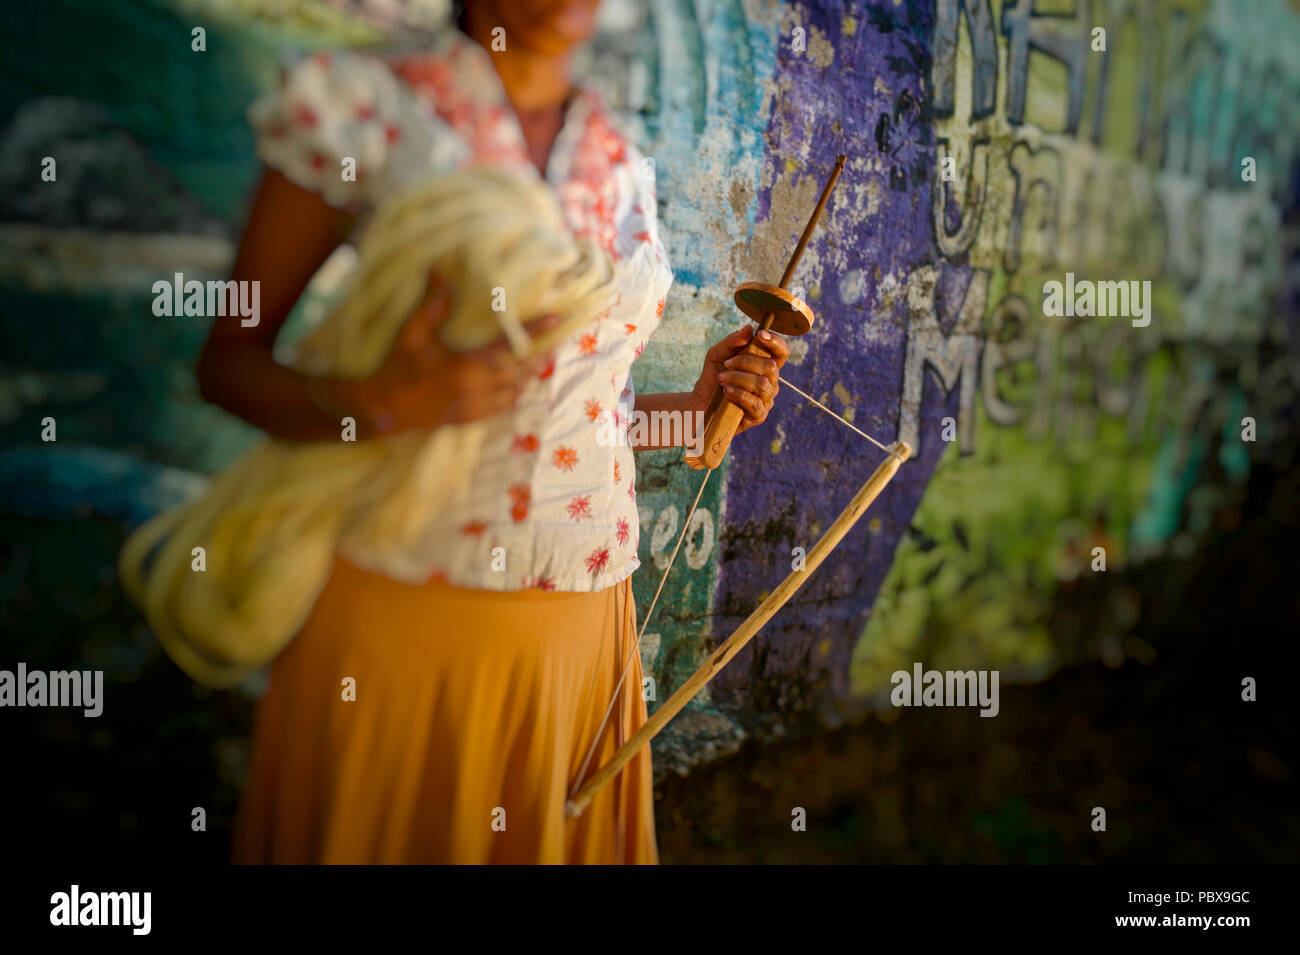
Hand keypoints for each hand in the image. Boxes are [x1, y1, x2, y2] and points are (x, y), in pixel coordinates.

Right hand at [342, 273, 558, 432]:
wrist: (384, 409)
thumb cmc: (397, 369)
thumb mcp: (411, 334)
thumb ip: (431, 307)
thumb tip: (440, 275)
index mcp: (467, 366)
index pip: (510, 345)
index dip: (535, 331)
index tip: (556, 320)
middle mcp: (478, 388)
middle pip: (521, 371)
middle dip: (538, 357)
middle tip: (553, 342)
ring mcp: (476, 406)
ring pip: (515, 391)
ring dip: (527, 376)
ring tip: (537, 361)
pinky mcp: (471, 418)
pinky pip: (503, 406)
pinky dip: (514, 393)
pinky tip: (516, 384)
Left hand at [690, 325, 789, 432]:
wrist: (700, 403)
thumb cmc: (713, 377)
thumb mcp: (717, 355)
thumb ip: (732, 342)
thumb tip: (749, 329)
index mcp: (765, 365)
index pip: (781, 352)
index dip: (776, 342)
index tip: (759, 335)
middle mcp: (770, 382)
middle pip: (771, 366)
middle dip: (746, 362)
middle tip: (726, 365)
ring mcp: (766, 399)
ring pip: (762, 384)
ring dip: (738, 378)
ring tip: (721, 379)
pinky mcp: (759, 415)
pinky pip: (755, 403)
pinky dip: (739, 394)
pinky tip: (726, 391)